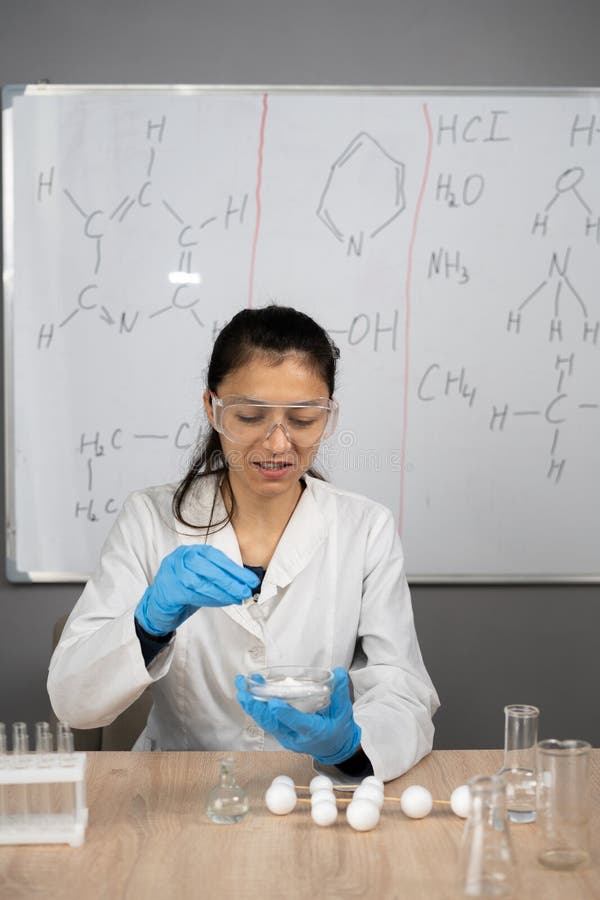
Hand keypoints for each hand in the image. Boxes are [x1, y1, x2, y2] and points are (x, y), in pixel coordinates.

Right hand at [135, 545, 258, 635]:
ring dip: (221, 592)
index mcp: (191, 551)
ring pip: (200, 582)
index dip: (234, 569)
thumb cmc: (184, 587)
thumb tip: (244, 582)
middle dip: (230, 581)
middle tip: (245, 590)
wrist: (160, 602)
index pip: (215, 557)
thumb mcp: (201, 574)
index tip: (250, 579)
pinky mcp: (169, 589)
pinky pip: (192, 595)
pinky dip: (209, 600)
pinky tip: (221, 602)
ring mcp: (172, 572)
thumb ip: (219, 575)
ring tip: (236, 598)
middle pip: (208, 568)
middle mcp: (180, 558)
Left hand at [235, 667, 360, 765]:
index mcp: (313, 732)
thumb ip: (340, 693)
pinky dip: (256, 707)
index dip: (284, 713)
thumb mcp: (343, 712)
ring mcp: (286, 737)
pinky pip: (265, 721)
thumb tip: (339, 671)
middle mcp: (295, 737)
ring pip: (264, 722)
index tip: (273, 702)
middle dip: (255, 707)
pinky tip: (250, 692)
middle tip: (244, 688)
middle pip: (271, 724)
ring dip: (251, 705)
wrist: (334, 748)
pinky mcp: (281, 734)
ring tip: (242, 686)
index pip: (296, 722)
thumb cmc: (339, 729)